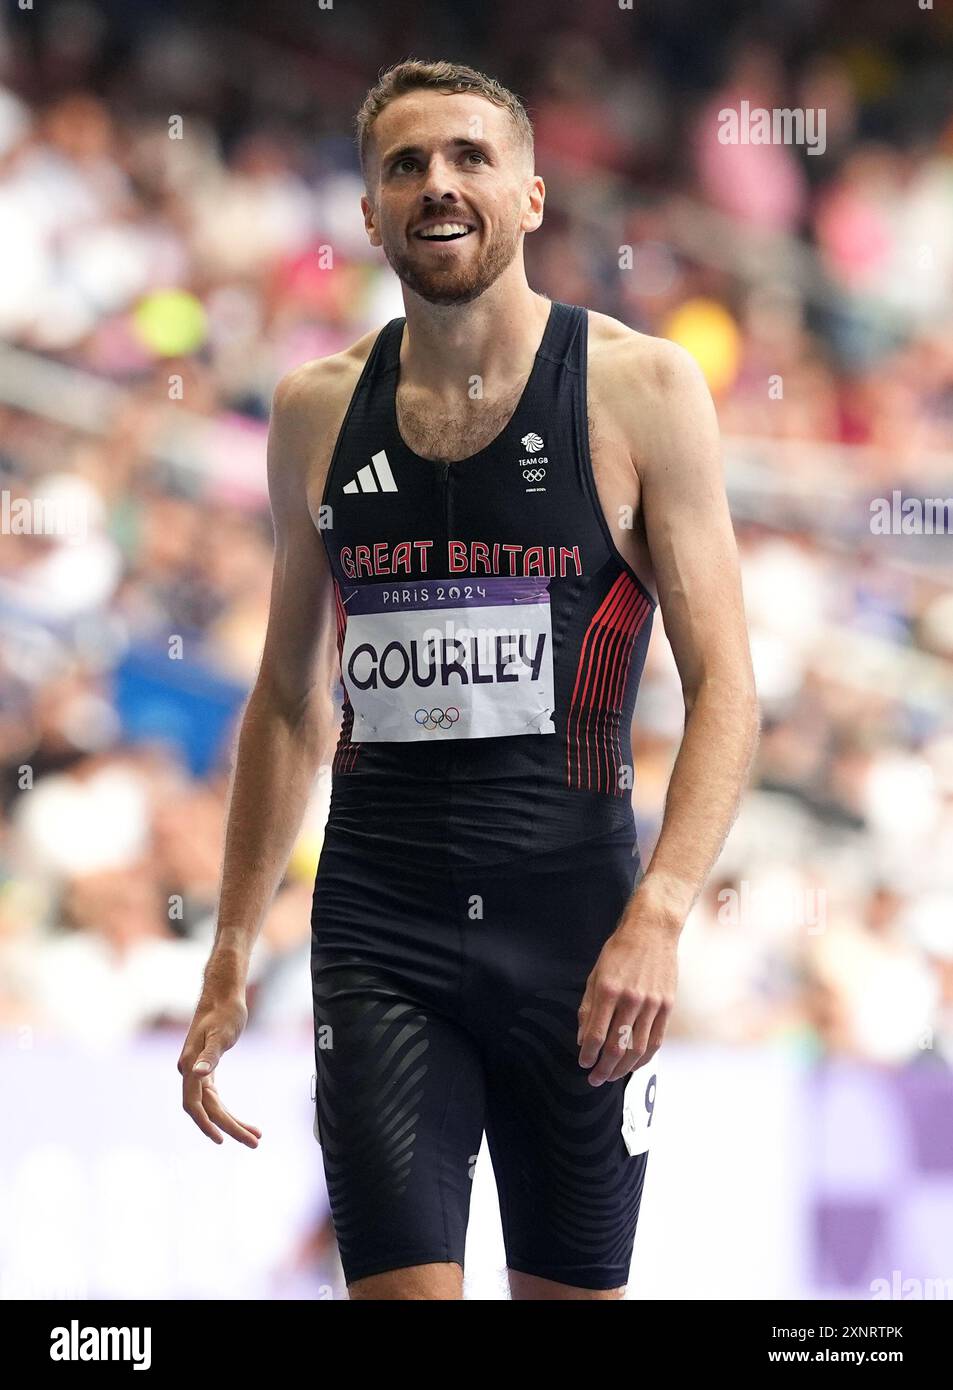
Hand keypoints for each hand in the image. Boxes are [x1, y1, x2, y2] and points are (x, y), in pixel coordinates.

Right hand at [178, 992, 261, 1146]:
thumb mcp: (220, 1035)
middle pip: (208, 1110)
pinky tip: (242, 1121)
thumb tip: (196, 1074)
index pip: (195, 1105)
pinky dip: (228, 1112)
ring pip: (213, 1107)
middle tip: (255, 1142)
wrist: (222, 995)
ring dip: (232, 1123)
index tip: (222, 1140)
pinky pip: (216, 1098)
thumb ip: (209, 1056)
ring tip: (256, 1135)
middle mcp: (190, 1072)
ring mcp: (197, 1073)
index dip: (206, 1125)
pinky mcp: (207, 1071)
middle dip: (230, 1128)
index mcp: (189, 1066)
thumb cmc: (223, 1013)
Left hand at [577, 915, 677, 1085]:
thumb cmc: (620, 950)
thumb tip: (582, 1038)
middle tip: (595, 1079)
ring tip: (613, 1076)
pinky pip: (656, 1040)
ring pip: (638, 1048)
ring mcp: (652, 1003)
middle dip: (604, 1068)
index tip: (583, 1064)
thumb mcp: (595, 974)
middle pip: (617, 1047)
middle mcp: (631, 999)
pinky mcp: (667, 1005)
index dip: (588, 1055)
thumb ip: (588, 1008)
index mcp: (609, 990)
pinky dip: (644, 1057)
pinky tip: (633, 1065)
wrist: (653, 930)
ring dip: (623, 1068)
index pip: (596, 1034)